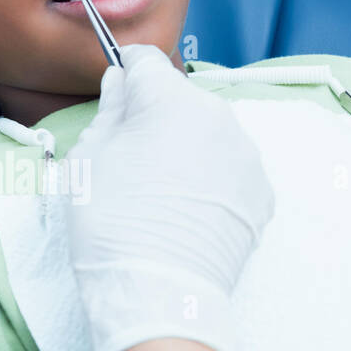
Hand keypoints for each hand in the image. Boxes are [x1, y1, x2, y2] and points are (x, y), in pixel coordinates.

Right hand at [65, 44, 273, 350]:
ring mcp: (245, 156)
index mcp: (170, 100)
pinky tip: (183, 206)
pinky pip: (227, 166)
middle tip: (128, 154)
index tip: (114, 94)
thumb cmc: (112, 219)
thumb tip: (120, 83)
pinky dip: (207, 176)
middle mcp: (218, 117)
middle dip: (154, 113)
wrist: (158, 291)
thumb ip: (109, 109)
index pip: (145, 59)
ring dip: (184, 144)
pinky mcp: (260, 192)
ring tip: (157, 187)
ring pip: (206, 131)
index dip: (124, 73)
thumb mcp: (89, 155)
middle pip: (178, 97)